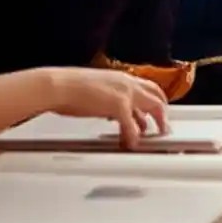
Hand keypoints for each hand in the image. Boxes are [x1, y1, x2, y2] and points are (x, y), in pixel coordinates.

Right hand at [47, 68, 169, 149]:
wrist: (58, 86)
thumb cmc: (68, 87)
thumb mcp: (95, 88)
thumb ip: (108, 97)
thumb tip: (111, 111)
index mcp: (120, 78)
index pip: (147, 87)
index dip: (154, 99)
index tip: (156, 110)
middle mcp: (127, 83)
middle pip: (156, 96)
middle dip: (162, 111)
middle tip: (163, 125)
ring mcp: (126, 93)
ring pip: (153, 107)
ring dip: (156, 123)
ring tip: (155, 135)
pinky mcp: (119, 105)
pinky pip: (132, 126)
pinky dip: (133, 137)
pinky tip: (132, 144)